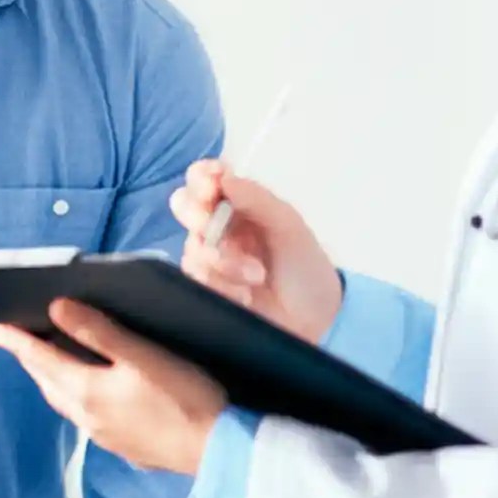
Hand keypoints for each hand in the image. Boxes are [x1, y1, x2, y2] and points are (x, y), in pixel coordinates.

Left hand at [0, 299, 225, 475]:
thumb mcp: (142, 354)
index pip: (41, 360)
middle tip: (21, 341)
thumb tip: (57, 308)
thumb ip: (98, 331)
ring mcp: (105, 436)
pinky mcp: (125, 446)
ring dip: (54, 380)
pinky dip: (79, 397)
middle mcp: (88, 417)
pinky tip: (93, 392)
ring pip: (67, 402)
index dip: (18, 341)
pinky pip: (88, 417)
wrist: (218, 448)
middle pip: (49, 383)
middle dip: (33, 360)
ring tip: (50, 363)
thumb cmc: (185, 397)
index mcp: (87, 391)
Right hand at [170, 160, 342, 343]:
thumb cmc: (306, 266)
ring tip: (256, 277)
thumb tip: (225, 178)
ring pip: (192, 247)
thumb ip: (257, 199)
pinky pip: (195, 278)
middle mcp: (219, 226)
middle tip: (212, 229)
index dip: (200, 177)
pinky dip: (220, 285)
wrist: (314, 319)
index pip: (204, 178)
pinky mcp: (206, 288)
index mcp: (239, 203)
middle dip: (197, 217)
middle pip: (183, 206)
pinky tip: (244, 296)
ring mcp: (210, 257)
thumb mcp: (289, 227)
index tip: (211, 188)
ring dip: (223, 262)